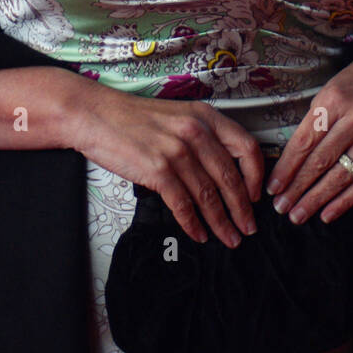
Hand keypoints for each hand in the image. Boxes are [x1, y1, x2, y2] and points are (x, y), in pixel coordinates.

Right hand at [69, 82, 262, 247]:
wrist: (96, 115)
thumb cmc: (133, 118)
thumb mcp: (177, 115)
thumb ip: (202, 136)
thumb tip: (222, 170)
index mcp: (205, 116)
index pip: (246, 147)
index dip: (255, 176)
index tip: (256, 195)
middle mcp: (195, 132)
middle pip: (231, 178)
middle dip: (242, 210)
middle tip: (248, 228)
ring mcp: (177, 151)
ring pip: (209, 196)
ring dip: (221, 223)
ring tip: (228, 238)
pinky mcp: (158, 170)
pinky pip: (183, 205)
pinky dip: (193, 224)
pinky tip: (198, 234)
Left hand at [265, 55, 352, 225]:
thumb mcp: (328, 94)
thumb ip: (312, 125)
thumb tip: (289, 164)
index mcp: (334, 100)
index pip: (305, 142)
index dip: (287, 168)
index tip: (273, 187)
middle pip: (321, 161)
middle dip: (298, 188)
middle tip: (281, 206)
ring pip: (341, 176)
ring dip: (317, 199)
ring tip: (298, 214)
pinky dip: (344, 201)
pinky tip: (327, 213)